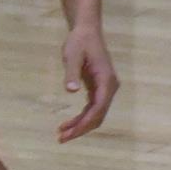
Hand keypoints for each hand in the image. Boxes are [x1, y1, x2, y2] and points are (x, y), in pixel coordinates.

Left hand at [57, 21, 116, 142]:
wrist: (86, 31)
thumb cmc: (79, 42)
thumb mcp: (72, 56)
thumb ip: (71, 73)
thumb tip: (71, 90)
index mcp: (106, 81)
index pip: (98, 108)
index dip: (84, 123)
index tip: (70, 133)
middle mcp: (109, 87)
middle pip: (98, 115)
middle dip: (81, 129)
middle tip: (61, 138)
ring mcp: (105, 88)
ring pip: (96, 114)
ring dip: (80, 125)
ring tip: (62, 134)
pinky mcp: (98, 88)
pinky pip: (92, 108)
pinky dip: (81, 117)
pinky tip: (69, 124)